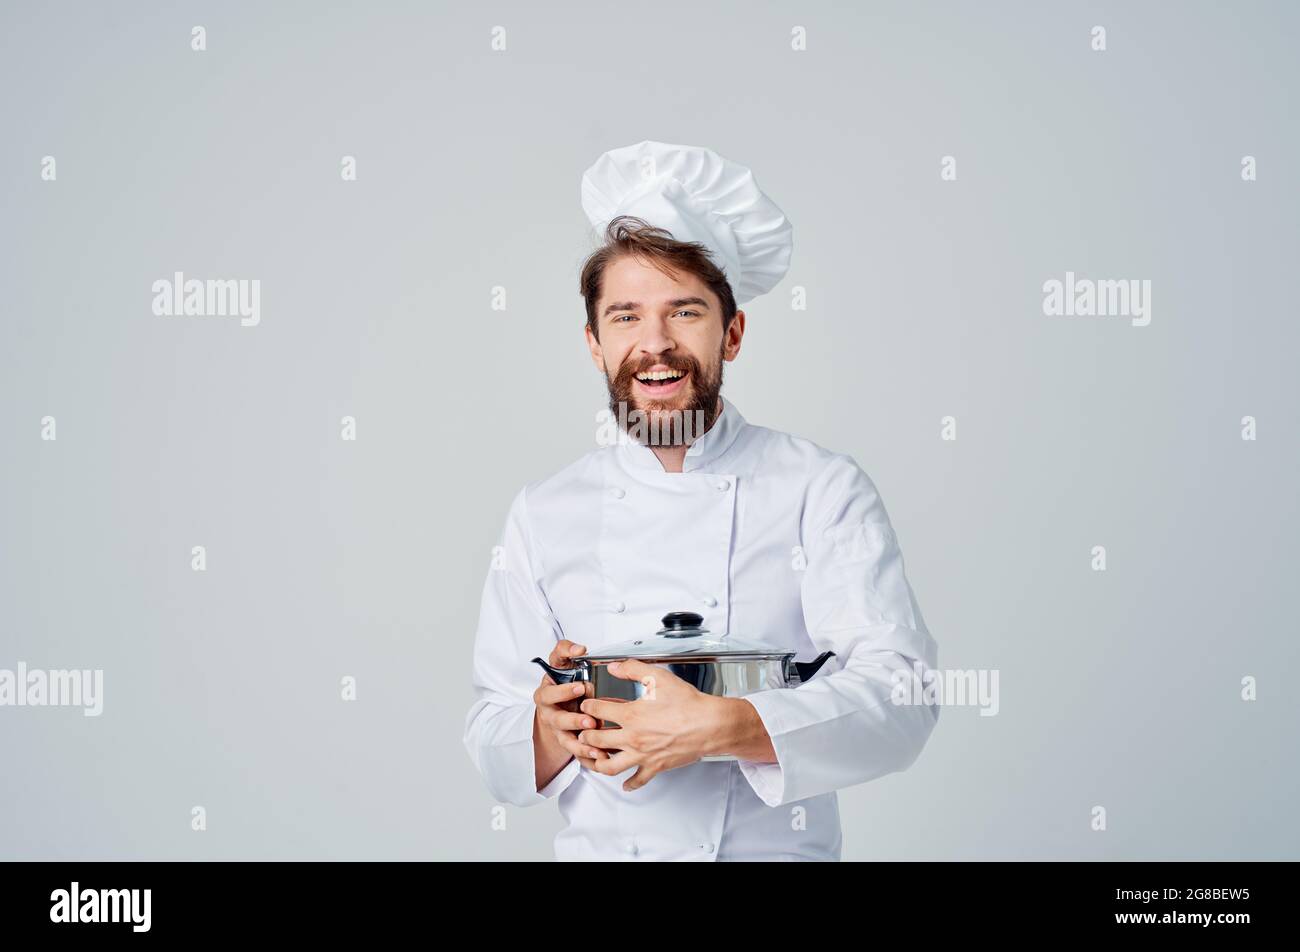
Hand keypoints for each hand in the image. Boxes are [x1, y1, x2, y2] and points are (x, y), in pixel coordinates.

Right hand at [533, 641, 608, 779]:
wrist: (555, 704)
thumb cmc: (561, 682)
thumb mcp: (560, 663)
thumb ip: (565, 650)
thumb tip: (579, 648)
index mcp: (547, 694)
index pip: (549, 693)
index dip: (563, 691)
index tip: (581, 686)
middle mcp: (551, 714)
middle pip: (558, 720)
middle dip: (573, 720)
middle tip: (589, 719)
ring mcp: (559, 731)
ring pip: (567, 741)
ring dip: (581, 744)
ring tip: (597, 746)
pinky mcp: (569, 744)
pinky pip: (577, 754)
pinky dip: (588, 757)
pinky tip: (601, 757)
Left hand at [576, 659, 728, 791]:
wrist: (710, 724)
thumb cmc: (688, 703)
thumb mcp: (658, 677)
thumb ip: (633, 669)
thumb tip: (615, 667)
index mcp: (631, 715)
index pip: (596, 711)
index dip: (587, 706)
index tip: (585, 705)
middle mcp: (632, 738)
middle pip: (596, 740)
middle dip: (584, 735)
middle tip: (582, 731)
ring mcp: (643, 755)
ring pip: (609, 766)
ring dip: (597, 762)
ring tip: (593, 757)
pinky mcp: (655, 766)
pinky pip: (638, 780)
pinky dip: (629, 783)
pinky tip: (625, 784)